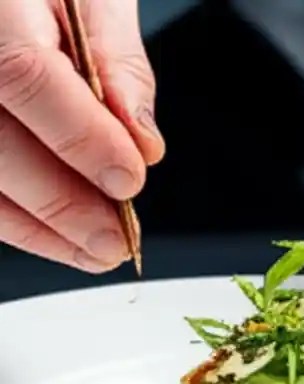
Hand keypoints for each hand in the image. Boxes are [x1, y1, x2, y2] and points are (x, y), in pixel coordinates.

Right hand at [0, 0, 163, 270]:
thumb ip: (117, 63)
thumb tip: (142, 142)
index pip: (25, 76)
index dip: (80, 137)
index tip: (129, 180)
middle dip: (58, 201)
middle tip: (115, 240)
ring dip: (34, 226)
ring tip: (94, 253)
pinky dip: (11, 218)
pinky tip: (57, 238)